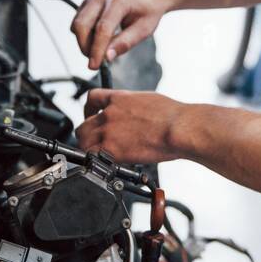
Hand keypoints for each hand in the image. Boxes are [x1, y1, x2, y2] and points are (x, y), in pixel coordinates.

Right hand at [70, 0, 173, 69]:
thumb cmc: (150, 9)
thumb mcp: (145, 29)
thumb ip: (125, 42)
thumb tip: (107, 57)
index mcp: (119, 1)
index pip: (102, 28)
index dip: (96, 49)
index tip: (94, 65)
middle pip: (82, 24)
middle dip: (85, 47)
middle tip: (95, 61)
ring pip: (77, 23)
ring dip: (83, 41)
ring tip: (98, 50)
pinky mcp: (89, 2)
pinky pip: (78, 20)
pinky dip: (83, 33)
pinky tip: (96, 38)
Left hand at [76, 89, 190, 163]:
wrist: (178, 128)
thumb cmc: (172, 116)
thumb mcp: (148, 99)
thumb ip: (133, 106)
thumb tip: (132, 113)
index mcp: (119, 98)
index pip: (92, 98)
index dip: (89, 109)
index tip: (92, 115)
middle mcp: (109, 113)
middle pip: (83, 124)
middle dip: (87, 133)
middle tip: (94, 140)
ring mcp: (108, 131)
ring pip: (83, 141)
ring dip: (88, 148)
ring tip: (97, 155)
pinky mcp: (112, 150)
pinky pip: (91, 156)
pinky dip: (95, 161)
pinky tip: (104, 163)